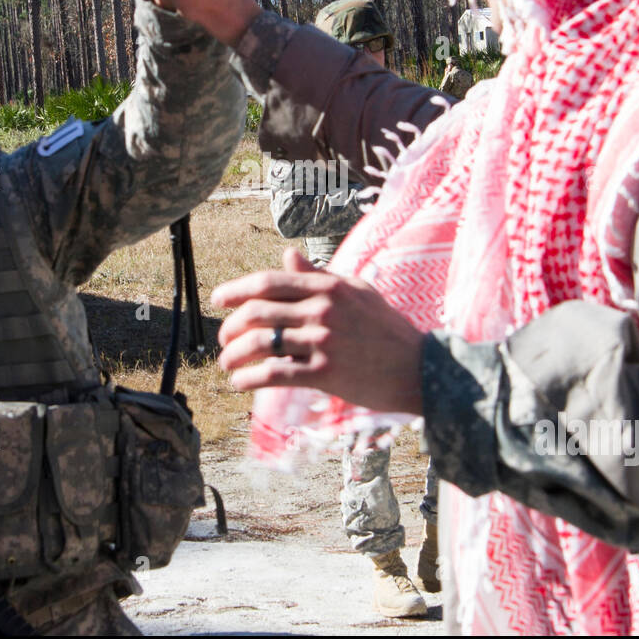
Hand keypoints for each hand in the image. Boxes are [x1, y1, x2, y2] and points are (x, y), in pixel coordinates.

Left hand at [211, 247, 425, 414]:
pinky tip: (239, 383)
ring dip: (234, 355)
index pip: (269, 282)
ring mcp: (323, 341)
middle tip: (223, 339)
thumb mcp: (357, 292)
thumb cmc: (387, 330)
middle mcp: (323, 309)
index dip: (237, 290)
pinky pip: (274, 373)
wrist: (419, 369)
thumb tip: (286, 254)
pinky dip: (249, 379)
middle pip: (258, 312)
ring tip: (227, 364)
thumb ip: (318, 275)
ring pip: (261, 343)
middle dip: (231, 327)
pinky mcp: (325, 373)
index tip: (219, 299)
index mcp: (328, 286)